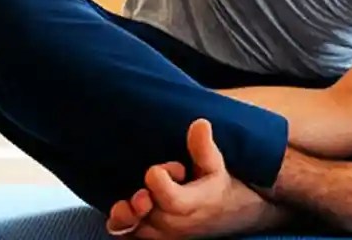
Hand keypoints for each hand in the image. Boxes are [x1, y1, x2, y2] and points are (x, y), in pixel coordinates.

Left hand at [105, 119, 286, 238]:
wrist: (229, 216)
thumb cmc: (218, 186)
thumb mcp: (216, 165)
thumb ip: (204, 148)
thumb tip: (200, 123)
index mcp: (194, 203)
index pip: (170, 198)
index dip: (161, 178)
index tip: (169, 168)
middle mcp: (175, 224)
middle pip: (146, 211)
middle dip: (144, 191)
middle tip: (154, 178)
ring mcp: (162, 235)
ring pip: (132, 227)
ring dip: (126, 211)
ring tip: (136, 196)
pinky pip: (127, 236)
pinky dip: (122, 224)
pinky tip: (125, 208)